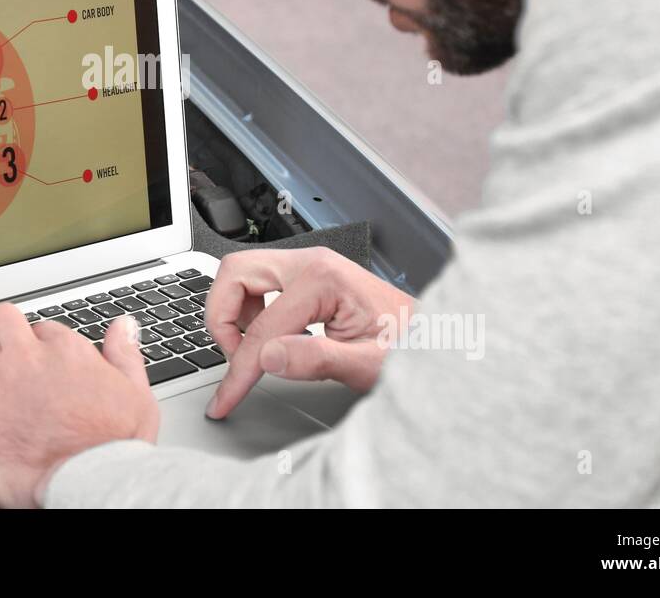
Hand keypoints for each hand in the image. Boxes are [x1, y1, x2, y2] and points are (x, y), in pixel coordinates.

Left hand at [0, 303, 157, 508]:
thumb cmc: (112, 450)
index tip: (41, 367)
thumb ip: (125, 355)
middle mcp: (27, 359)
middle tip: (7, 359)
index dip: (40, 348)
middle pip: (2, 319)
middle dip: (3, 336)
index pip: (42, 329)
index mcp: (65, 351)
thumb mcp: (137, 396)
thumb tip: (123, 327)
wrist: (87, 485)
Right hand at [204, 247, 414, 418]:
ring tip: (252, 353)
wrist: (436, 339)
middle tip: (234, 360)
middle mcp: (312, 263)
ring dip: (234, 314)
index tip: (226, 398)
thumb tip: (267, 357)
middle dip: (222, 319)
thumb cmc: (410, 348)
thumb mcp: (367, 365)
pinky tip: (270, 341)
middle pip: (234, 273)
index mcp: (324, 279)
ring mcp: (308, 267)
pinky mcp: (308, 278)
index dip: (238, 369)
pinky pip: (258, 285)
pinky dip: (250, 312)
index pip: (261, 327)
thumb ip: (316, 360)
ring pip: (241, 276)